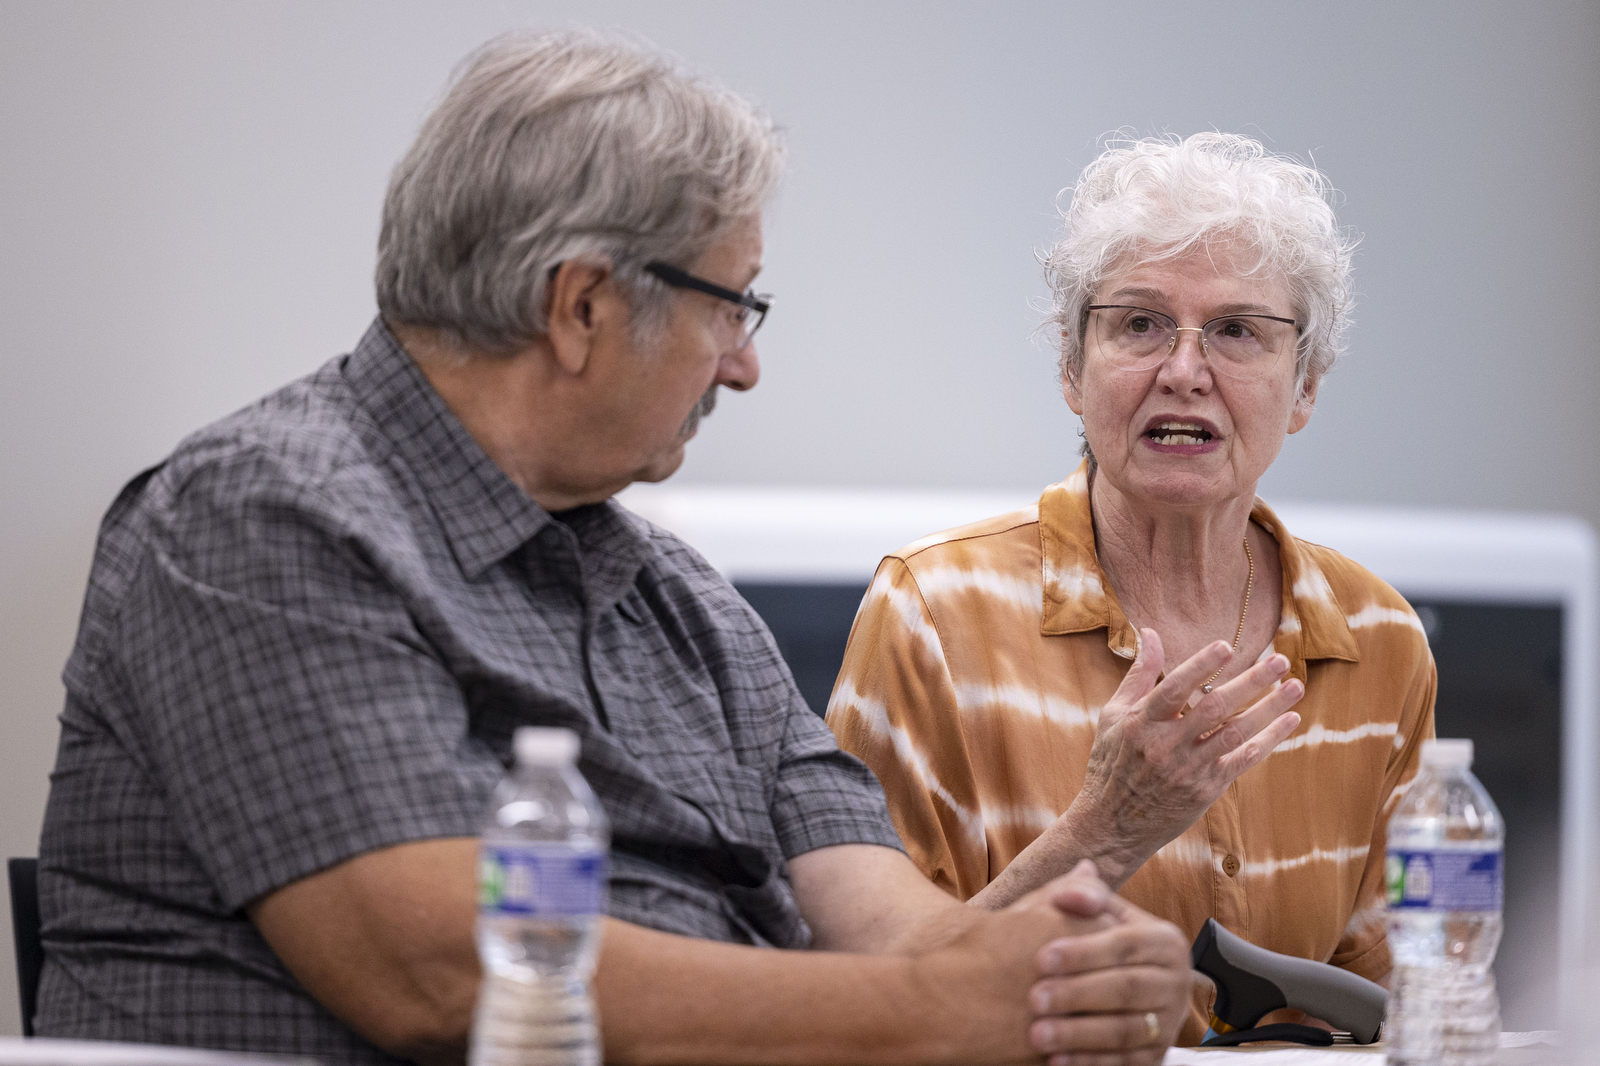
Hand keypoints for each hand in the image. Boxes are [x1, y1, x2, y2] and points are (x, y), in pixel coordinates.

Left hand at [1027, 891, 1191, 1065]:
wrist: (1121, 984)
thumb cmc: (1100, 940)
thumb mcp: (1102, 912)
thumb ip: (1088, 892)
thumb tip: (1081, 871)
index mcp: (1165, 941)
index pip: (1124, 945)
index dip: (1083, 952)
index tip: (1041, 958)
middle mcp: (1176, 982)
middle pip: (1125, 989)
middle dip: (1076, 995)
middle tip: (1033, 999)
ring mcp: (1170, 1022)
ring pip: (1125, 1031)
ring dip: (1079, 1035)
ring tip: (1037, 1034)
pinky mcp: (1157, 1055)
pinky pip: (1125, 1062)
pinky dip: (1091, 1063)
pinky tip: (1056, 1062)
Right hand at [1063, 628, 1303, 883]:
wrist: (1112, 825)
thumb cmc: (1111, 763)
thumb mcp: (1114, 716)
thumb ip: (1138, 675)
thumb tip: (1151, 633)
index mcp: (1141, 723)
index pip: (1174, 689)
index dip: (1200, 667)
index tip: (1226, 647)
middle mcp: (1166, 746)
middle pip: (1214, 708)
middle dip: (1250, 682)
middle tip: (1280, 660)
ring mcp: (1188, 769)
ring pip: (1235, 734)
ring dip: (1269, 709)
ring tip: (1296, 686)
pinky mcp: (1205, 789)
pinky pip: (1242, 761)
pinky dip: (1268, 741)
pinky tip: (1289, 721)